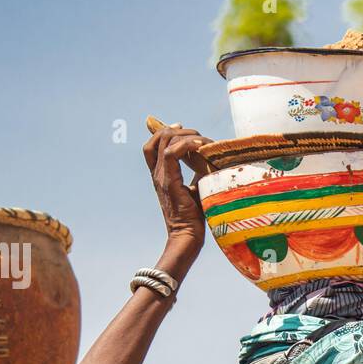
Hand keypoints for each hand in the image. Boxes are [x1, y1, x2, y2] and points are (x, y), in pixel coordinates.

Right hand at [143, 123, 212, 252]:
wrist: (188, 235)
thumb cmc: (195, 216)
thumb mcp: (197, 188)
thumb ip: (198, 173)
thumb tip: (210, 161)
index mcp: (161, 176)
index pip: (152, 146)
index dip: (164, 132)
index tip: (182, 128)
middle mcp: (158, 174)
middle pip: (157, 138)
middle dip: (178, 130)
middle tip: (196, 135)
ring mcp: (161, 177)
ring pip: (164, 141)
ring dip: (184, 135)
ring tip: (200, 140)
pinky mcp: (169, 182)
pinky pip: (171, 154)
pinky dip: (185, 145)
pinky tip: (200, 147)